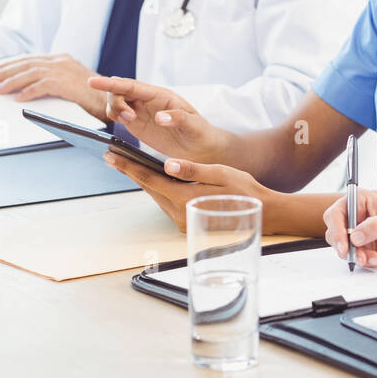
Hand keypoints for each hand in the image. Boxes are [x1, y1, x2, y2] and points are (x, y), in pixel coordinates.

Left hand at [0, 54, 101, 117]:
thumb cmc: (93, 96)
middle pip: (26, 64)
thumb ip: (53, 80)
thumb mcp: (72, 82)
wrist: (114, 99)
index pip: (30, 59)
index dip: (10, 65)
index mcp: (62, 59)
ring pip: (30, 73)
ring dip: (11, 82)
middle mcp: (61, 61)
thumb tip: (27, 87)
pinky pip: (41, 86)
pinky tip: (18, 98)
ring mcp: (64, 71)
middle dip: (5, 72)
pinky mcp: (66, 83)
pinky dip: (28, 92)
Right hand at [87, 75, 224, 163]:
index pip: (131, 85)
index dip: (111, 83)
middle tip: (128, 118)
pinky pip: (117, 117)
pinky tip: (121, 127)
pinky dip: (113, 119)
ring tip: (130, 122)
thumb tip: (159, 116)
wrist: (200, 148)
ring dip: (115, 111)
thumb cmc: (200, 133)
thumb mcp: (194, 125)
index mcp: (160, 95)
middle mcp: (148, 101)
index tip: (92, 82)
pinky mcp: (136, 125)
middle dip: (115, 101)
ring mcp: (140, 112)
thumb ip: (178, 119)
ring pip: (115, 103)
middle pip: (119, 91)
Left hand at [103, 152, 265, 231]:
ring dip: (145, 181)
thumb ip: (193, 170)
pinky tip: (155, 179)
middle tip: (113, 157)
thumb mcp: (221, 173)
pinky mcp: (188, 222)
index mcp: (185, 200)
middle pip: (149, 189)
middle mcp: (180, 214)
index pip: (150, 180)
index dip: (129, 167)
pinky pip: (167, 203)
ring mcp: (183, 220)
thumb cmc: (245, 191)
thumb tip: (168, 164)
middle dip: (131, 172)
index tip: (112, 156)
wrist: (264, 214)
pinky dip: (159, 190)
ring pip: (157, 197)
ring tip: (129, 165)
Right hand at [323, 191, 376, 267]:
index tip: (344, 243)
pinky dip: (370, 261)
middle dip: (346, 247)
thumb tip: (355, 236)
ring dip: (360, 257)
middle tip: (358, 255)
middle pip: (336, 234)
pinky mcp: (367, 249)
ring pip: (346, 249)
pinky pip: (359, 258)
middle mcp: (357, 218)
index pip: (336, 214)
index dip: (336, 229)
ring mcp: (361, 235)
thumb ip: (374, 227)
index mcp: (360, 202)